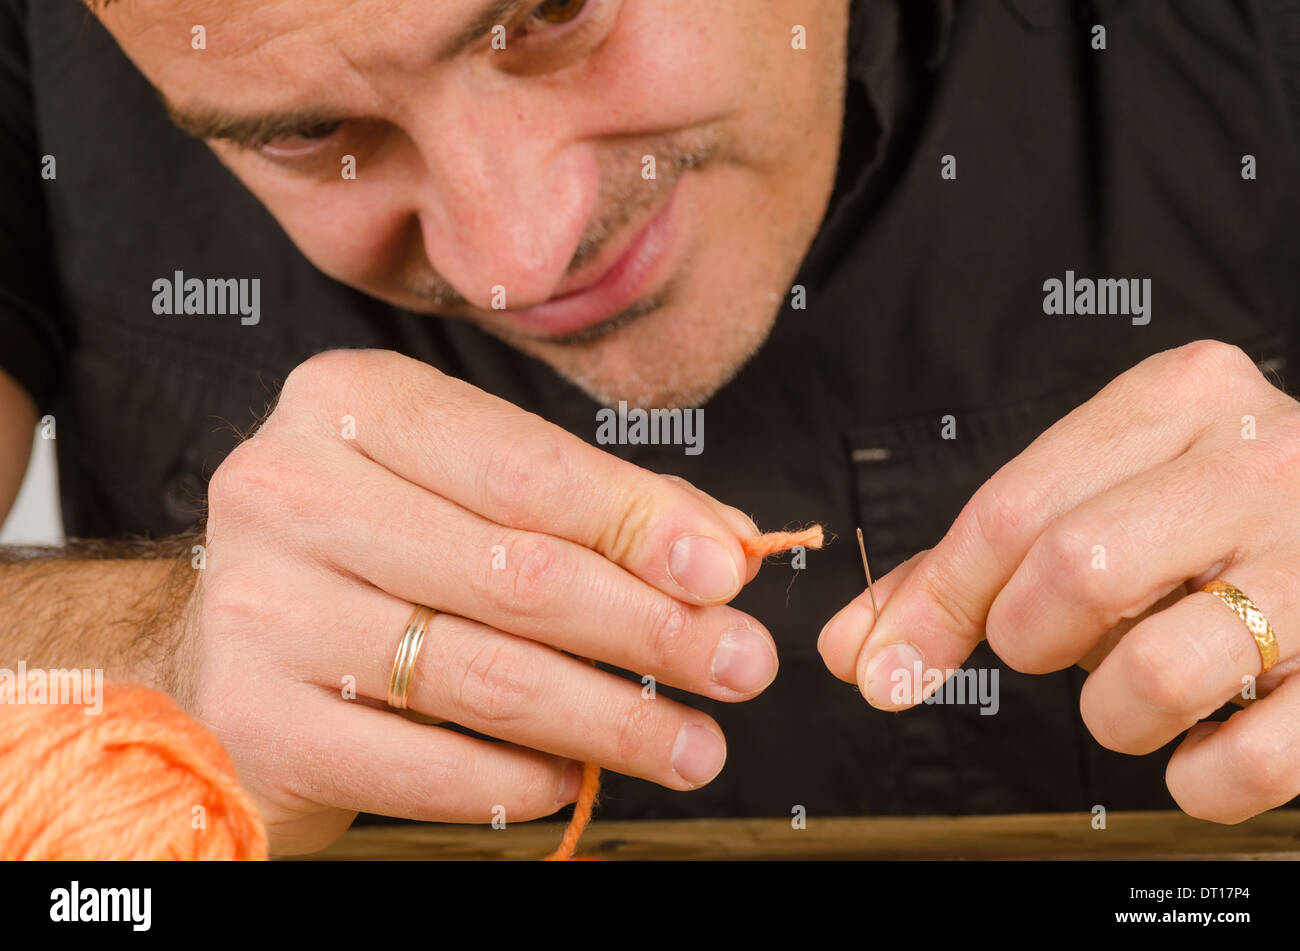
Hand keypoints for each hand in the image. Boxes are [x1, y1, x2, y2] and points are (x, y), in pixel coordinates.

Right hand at [178, 349, 771, 852]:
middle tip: (739, 666)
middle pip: (516, 572)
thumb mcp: (461, 492)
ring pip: (485, 674)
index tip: (727, 572)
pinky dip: (523, 776)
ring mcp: (260, 606)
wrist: (229, 651)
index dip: (641, 525)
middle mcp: (289, 490)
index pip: (526, 468)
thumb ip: (593, 505)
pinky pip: (426, 763)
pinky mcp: (252, 718)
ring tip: (693, 745)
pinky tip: (577, 776)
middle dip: (652, 630)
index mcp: (349, 405)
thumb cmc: (367, 558)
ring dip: (612, 719)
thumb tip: (721, 547)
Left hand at [819, 340, 1299, 821]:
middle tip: (1059, 641)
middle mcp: (1259, 464)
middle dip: (1031, 639)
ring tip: (1142, 680)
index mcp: (1179, 399)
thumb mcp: (1094, 497)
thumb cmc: (1202, 518)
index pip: (1010, 511)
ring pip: (1152, 673)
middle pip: (1073, 571)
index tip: (880, 666)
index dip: (931, 603)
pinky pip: (1245, 764)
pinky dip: (1195, 779)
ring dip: (1113, 712)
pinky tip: (1204, 734)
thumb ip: (969, 569)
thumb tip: (854, 651)